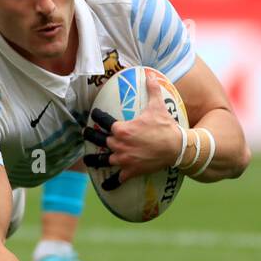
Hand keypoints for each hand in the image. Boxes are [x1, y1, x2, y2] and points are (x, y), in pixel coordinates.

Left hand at [82, 73, 180, 189]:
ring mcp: (123, 159)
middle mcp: (119, 144)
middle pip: (99, 140)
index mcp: (121, 129)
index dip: (97, 116)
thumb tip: (149, 73)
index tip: (93, 114)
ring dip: (94, 160)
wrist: (176, 147)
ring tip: (87, 160)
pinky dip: (111, 183)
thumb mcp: (157, 105)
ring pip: (104, 160)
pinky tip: (105, 187)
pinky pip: (118, 179)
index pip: (103, 120)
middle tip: (85, 134)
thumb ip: (151, 88)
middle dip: (90, 136)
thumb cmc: (165, 126)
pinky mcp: (130, 171)